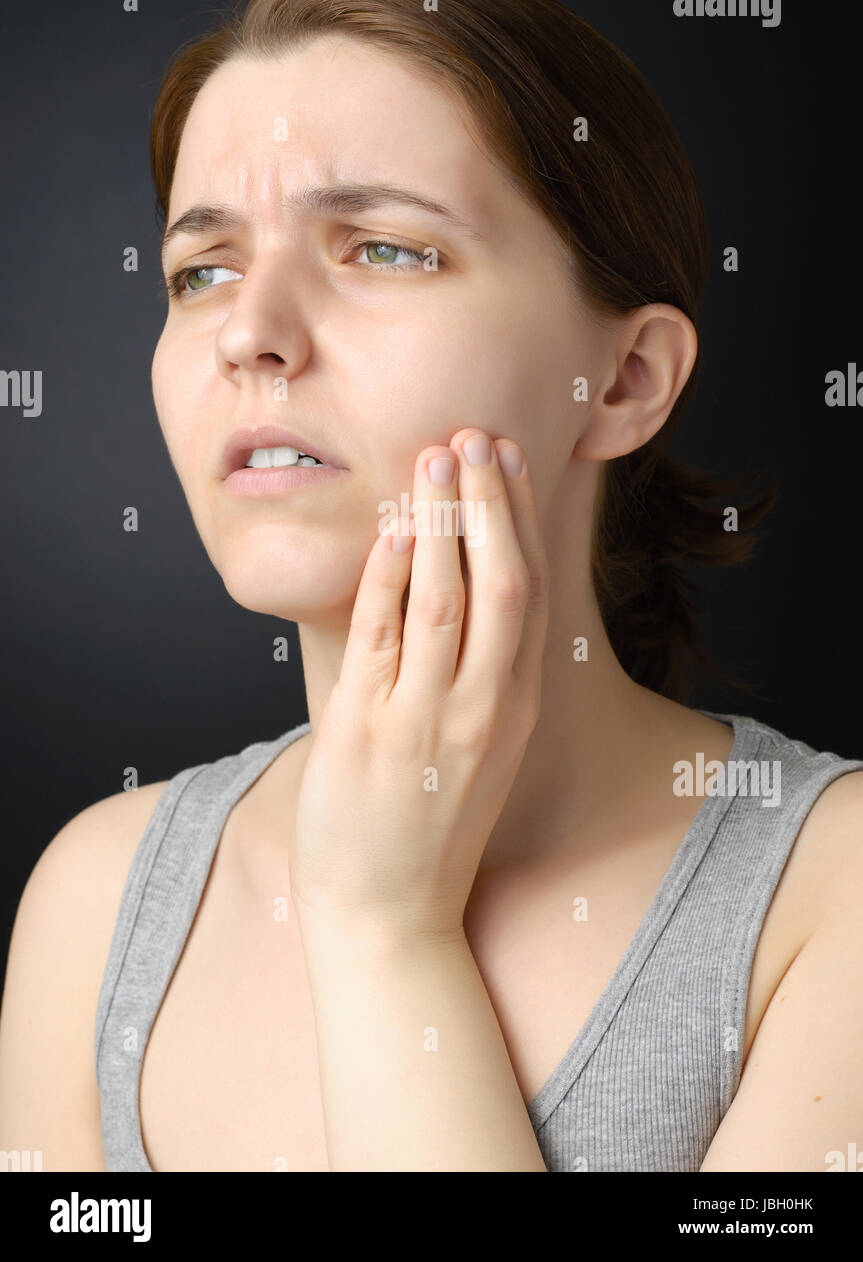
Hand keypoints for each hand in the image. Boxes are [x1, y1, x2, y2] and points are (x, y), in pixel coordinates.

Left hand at [288, 428, 548, 941]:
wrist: (390, 913)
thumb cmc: (429, 823)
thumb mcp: (479, 746)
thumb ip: (479, 674)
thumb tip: (464, 585)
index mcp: (515, 705)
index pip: (531, 591)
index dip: (520, 518)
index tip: (509, 460)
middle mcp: (483, 707)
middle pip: (501, 582)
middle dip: (488, 502)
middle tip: (475, 437)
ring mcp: (426, 719)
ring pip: (444, 596)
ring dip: (439, 521)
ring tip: (433, 459)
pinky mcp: (367, 731)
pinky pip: (380, 636)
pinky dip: (385, 576)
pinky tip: (388, 530)